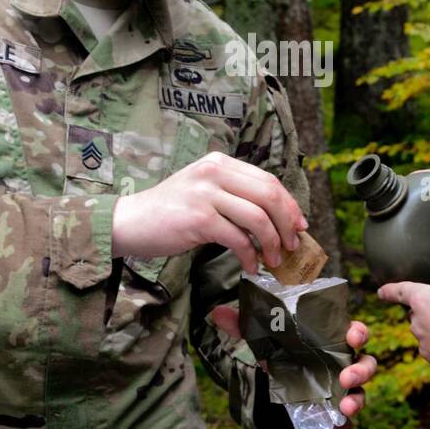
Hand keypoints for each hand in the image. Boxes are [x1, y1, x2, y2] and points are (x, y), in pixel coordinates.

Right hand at [112, 152, 306, 273]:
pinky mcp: (198, 219)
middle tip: (291, 245)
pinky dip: (250, 256)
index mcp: (219, 163)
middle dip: (287, 223)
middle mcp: (214, 172)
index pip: (267, 179)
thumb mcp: (203, 190)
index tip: (299, 225)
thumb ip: (233, 194)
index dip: (289, 204)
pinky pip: (238, 239)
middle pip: (269, 194)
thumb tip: (275, 217)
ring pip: (257, 217)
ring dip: (271, 243)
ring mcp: (206, 194)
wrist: (130, 222)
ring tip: (272, 259)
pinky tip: (250, 266)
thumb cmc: (169, 211)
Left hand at [210, 307, 375, 428]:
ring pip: (360, 395)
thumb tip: (217, 313)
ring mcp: (340, 391)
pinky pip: (345, 428)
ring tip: (346, 410)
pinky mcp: (332, 415)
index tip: (351, 335)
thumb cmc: (276, 348)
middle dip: (360, 370)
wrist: (271, 374)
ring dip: (358, 402)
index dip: (357, 332)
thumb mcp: (258, 336)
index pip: (353, 332)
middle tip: (346, 377)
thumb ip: (243, 325)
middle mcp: (341, 364)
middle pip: (364, 364)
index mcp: (330, 339)